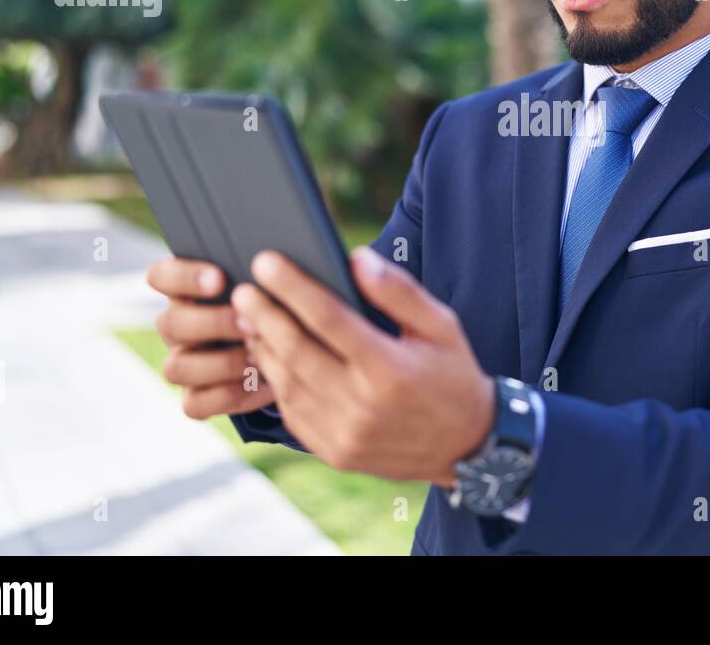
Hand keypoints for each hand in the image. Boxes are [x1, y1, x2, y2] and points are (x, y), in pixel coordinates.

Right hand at [145, 257, 277, 419]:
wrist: (292, 355)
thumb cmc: (276, 309)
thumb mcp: (270, 287)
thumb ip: (266, 275)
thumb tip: (289, 263)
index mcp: (188, 291)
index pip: (160, 276)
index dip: (183, 277)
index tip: (219, 278)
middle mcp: (178, 327)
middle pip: (169, 324)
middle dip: (212, 323)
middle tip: (249, 322)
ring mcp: (184, 364)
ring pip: (175, 368)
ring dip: (221, 363)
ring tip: (260, 358)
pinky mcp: (195, 398)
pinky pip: (195, 404)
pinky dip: (232, 396)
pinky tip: (267, 386)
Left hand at [230, 247, 494, 486]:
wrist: (466, 445)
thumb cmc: (452, 374)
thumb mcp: (441, 326)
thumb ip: (399, 291)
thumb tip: (356, 257)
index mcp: (391, 369)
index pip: (329, 319)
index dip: (293, 288)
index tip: (267, 263)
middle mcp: (363, 405)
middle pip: (297, 351)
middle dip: (265, 316)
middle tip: (242, 290)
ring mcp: (345, 434)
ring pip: (288, 383)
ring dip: (263, 347)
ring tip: (249, 318)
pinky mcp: (335, 452)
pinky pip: (292, 412)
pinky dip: (277, 381)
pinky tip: (271, 356)